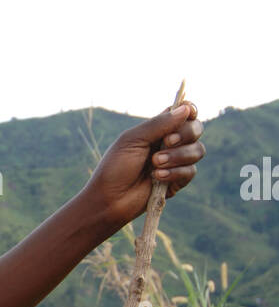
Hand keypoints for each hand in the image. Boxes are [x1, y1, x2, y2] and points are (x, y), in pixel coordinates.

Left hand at [83, 101, 204, 231]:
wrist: (109, 198)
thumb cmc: (116, 166)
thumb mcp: (134, 139)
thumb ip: (159, 124)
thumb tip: (186, 108)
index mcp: (159, 129)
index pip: (184, 113)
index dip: (190, 110)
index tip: (188, 112)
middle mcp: (170, 144)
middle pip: (196, 129)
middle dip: (185, 134)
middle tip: (166, 141)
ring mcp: (175, 163)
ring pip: (197, 151)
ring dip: (177, 155)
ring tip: (155, 163)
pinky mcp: (177, 182)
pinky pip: (190, 172)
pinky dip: (174, 172)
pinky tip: (156, 177)